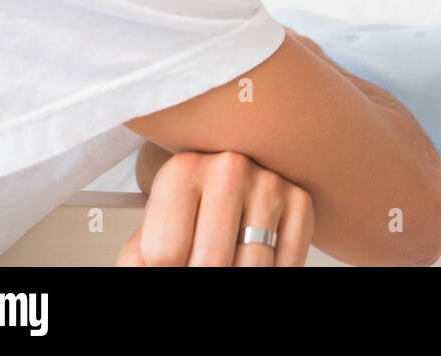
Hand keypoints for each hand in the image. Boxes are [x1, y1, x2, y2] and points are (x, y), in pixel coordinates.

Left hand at [116, 150, 314, 265]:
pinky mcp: (300, 199)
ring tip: (226, 259)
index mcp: (182, 170)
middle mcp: (230, 167)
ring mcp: (270, 183)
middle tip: (200, 262)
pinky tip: (251, 260)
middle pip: (211, 262)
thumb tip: (149, 272)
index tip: (172, 263)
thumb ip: (140, 260)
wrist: (221, 173)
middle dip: (201, 273)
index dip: (165, 270)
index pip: (165, 254)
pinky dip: (273, 271)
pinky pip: (287, 262)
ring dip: (237, 272)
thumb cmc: (185, 207)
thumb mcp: (150, 230)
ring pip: (253, 266)